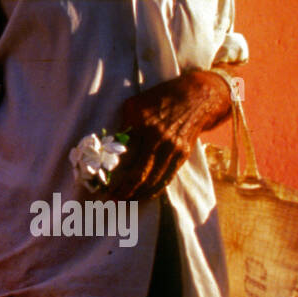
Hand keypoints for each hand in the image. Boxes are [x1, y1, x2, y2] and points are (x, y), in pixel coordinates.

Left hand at [104, 70, 230, 200]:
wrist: (195, 97)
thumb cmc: (159, 98)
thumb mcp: (134, 105)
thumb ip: (123, 125)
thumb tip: (111, 146)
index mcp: (143, 125)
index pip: (124, 156)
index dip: (112, 172)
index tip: (102, 181)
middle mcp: (159, 140)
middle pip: (139, 174)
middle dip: (124, 189)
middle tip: (111, 196)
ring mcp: (173, 149)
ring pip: (154, 181)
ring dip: (138, 194)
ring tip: (125, 199)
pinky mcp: (183, 155)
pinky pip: (167, 178)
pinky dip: (154, 190)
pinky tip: (143, 195)